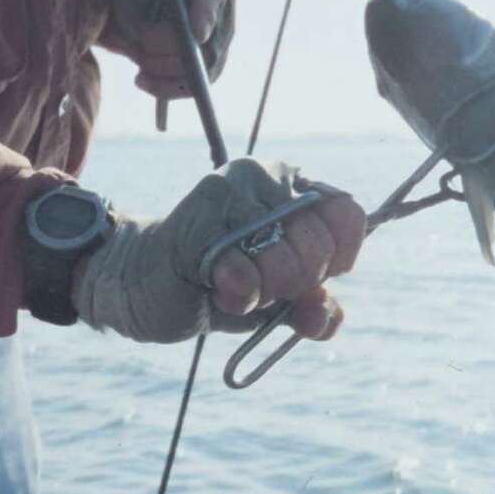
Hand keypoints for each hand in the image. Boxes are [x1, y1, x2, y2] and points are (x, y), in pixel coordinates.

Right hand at [70, 158, 365, 345]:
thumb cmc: (220, 285)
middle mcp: (264, 177)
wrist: (147, 286)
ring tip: (241, 288)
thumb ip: (311, 308)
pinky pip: (242, 273)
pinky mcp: (197, 224)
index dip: (339, 256)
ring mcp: (228, 194)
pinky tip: (221, 291)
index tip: (315, 277)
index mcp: (292, 185)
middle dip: (299, 283)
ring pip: (282, 257)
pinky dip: (240, 296)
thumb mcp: (277, 299)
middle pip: (318, 241)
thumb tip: (325, 317)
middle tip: (268, 288)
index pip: (347, 213)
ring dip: (267, 292)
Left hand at [109, 0, 235, 93]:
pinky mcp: (209, 64)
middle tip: (139, 43)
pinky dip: (165, 88)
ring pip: (203, 70)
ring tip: (136, 58)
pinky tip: (140, 79)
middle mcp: (222, 9)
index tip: (196, 34)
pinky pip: (194, 86)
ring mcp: (219, 39)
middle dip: (170, 49)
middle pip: (208, 42)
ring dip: (164, 70)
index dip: (205, 15)